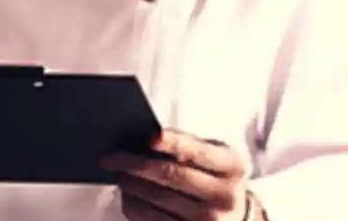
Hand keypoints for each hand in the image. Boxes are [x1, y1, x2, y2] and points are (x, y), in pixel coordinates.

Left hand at [101, 129, 254, 220]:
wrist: (236, 216)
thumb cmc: (217, 176)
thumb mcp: (216, 156)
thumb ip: (187, 145)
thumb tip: (143, 139)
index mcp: (233, 166)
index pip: (196, 151)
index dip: (172, 142)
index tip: (149, 136)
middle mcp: (226, 195)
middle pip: (172, 175)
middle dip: (136, 164)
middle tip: (111, 157)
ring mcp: (210, 220)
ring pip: (160, 199)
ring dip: (132, 185)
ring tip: (118, 173)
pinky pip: (154, 220)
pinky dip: (135, 206)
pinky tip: (128, 195)